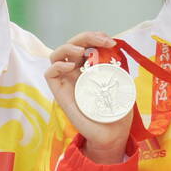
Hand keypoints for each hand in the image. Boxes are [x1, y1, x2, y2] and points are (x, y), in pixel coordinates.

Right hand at [45, 32, 130, 163]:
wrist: (111, 134)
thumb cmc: (116, 111)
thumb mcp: (121, 85)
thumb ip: (117, 69)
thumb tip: (116, 51)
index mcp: (90, 68)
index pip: (86, 44)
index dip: (95, 37)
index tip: (111, 41)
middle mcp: (76, 71)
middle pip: (71, 45)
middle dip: (85, 37)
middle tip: (101, 40)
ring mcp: (67, 81)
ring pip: (56, 55)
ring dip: (68, 47)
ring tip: (82, 51)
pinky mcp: (59, 93)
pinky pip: (50, 74)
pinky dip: (57, 65)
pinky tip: (70, 66)